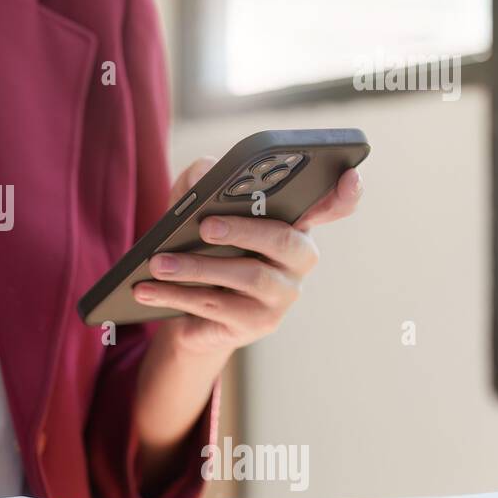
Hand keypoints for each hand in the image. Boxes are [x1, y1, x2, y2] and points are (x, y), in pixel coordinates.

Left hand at [134, 157, 363, 354]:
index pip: (333, 206)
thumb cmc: (201, 245)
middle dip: (243, 229)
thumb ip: (202, 181)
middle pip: (283, 239)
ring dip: (194, 268)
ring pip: (245, 276)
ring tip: (157, 262)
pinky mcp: (258, 324)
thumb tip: (205, 174)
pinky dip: (176, 295)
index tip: (350, 175)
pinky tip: (146, 288)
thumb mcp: (196, 208)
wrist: (189, 309)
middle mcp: (298, 258)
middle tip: (205, 225)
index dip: (345, 193)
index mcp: (293, 222)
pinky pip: (217, 306)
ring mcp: (282, 294)